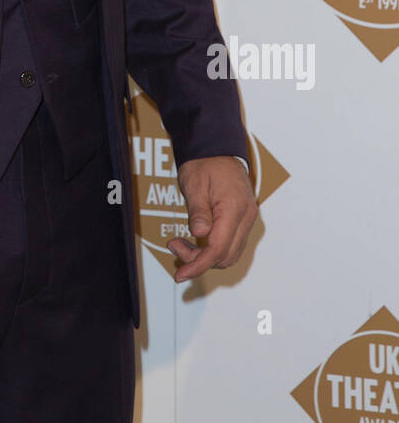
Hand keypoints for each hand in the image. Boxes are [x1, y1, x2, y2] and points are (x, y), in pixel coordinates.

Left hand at [168, 156, 257, 282]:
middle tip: (175, 246)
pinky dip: (214, 249)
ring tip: (182, 243)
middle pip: (225, 256)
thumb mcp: (195, 184)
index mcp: (234, 209)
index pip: (218, 249)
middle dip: (198, 260)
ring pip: (229, 253)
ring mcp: (247, 219)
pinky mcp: (243, 219)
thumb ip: (198, 211)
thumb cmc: (205, 163)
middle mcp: (246, 217)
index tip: (181, 274)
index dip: (198, 265)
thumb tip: (199, 234)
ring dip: (206, 256)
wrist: (218, 149)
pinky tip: (197, 241)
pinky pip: (231, 243)